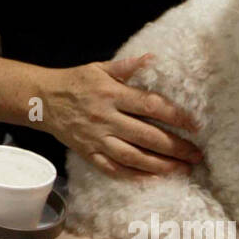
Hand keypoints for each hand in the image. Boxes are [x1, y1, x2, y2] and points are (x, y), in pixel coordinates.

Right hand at [45, 54, 203, 177]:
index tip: (194, 125)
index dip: (175, 116)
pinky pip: (113, 169)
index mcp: (112, 94)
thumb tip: (153, 58)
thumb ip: (127, 66)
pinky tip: (153, 179)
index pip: (150, 106)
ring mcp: (97, 139)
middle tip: (196, 155)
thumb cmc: (75, 81)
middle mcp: (106, 118)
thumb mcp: (99, 68)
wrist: (42, 100)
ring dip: (161, 165)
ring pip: (133, 157)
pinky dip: (134, 176)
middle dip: (175, 147)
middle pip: (147, 136)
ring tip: (183, 169)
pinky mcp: (88, 153)